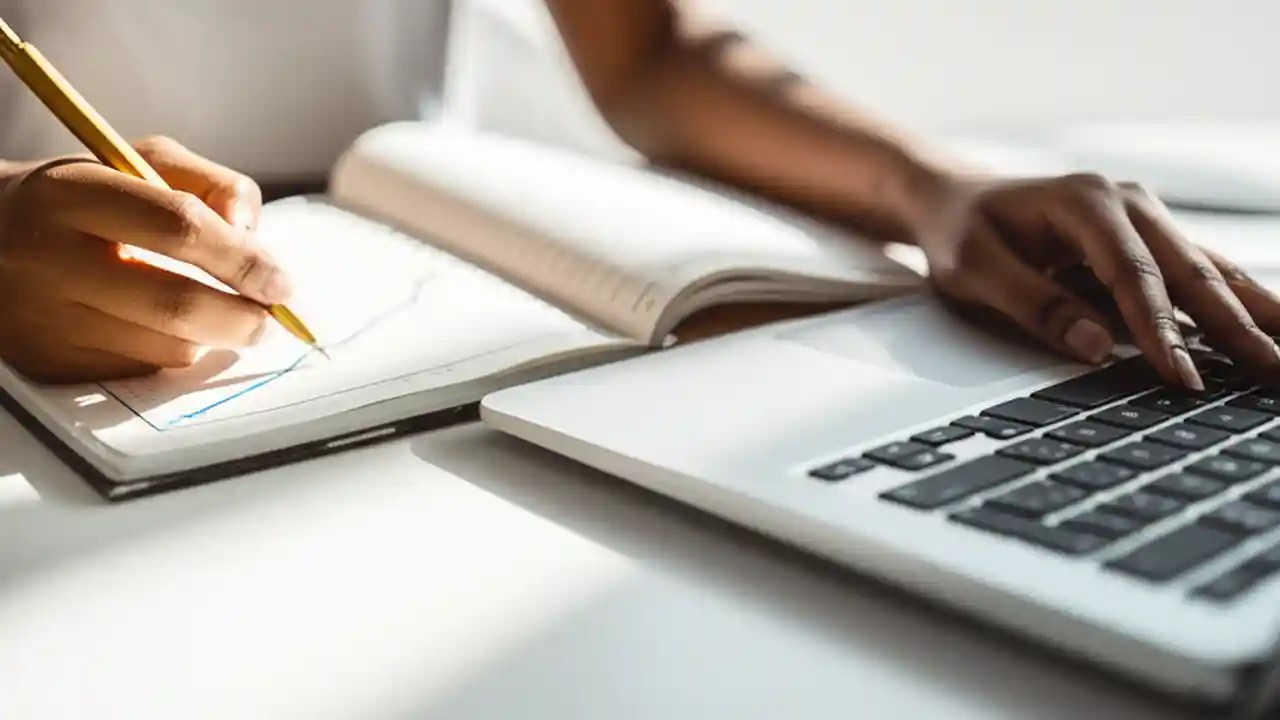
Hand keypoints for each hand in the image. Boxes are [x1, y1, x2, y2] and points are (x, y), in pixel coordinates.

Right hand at [0, 136, 288, 382]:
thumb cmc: (81, 199)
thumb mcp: (137, 162)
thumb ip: (210, 183)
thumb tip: (251, 233)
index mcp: (72, 192)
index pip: (179, 227)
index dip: (242, 258)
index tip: (280, 280)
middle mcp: (48, 257)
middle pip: (175, 304)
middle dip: (242, 317)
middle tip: (269, 318)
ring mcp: (43, 318)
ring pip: (164, 347)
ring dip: (210, 337)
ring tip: (217, 315)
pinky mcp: (47, 363)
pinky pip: (140, 371)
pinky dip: (172, 354)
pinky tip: (166, 330)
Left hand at [916, 173, 1279, 389]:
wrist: (958, 201)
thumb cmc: (962, 234)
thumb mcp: (974, 269)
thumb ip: (1032, 303)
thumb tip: (1094, 345)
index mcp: (1085, 203)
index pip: (1133, 275)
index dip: (1160, 331)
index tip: (1182, 378)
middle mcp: (1129, 203)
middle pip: (1191, 272)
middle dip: (1237, 327)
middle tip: (1274, 375)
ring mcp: (1147, 218)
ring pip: (1211, 271)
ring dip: (1256, 314)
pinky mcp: (1152, 241)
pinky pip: (1203, 274)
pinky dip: (1240, 303)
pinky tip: (1274, 329)